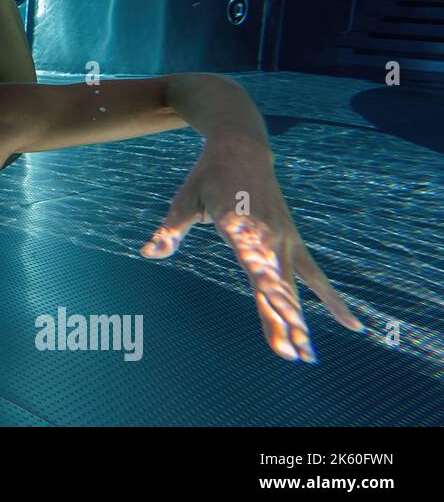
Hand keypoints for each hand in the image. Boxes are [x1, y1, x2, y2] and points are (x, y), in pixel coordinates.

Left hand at [140, 137, 364, 362]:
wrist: (243, 146)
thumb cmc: (209, 175)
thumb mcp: (185, 199)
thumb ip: (170, 229)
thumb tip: (148, 253)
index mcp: (239, 223)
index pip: (255, 260)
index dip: (268, 285)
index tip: (280, 309)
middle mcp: (267, 234)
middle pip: (277, 283)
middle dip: (283, 319)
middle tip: (291, 352)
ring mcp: (284, 239)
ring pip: (296, 286)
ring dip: (301, 321)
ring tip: (307, 355)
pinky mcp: (292, 242)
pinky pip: (314, 276)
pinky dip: (331, 300)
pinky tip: (352, 324)